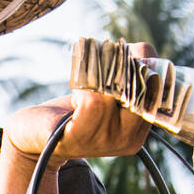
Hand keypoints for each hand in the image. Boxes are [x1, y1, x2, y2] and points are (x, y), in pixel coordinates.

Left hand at [5, 42, 156, 169]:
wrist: (35, 135)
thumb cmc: (74, 109)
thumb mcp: (108, 94)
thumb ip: (131, 75)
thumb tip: (145, 51)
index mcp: (137, 132)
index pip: (158, 92)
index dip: (146, 65)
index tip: (132, 53)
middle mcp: (126, 139)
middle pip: (140, 90)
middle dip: (124, 66)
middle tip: (105, 61)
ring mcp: (103, 141)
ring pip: (114, 92)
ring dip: (98, 76)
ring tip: (86, 81)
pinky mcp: (78, 137)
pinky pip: (93, 102)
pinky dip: (84, 87)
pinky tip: (76, 91)